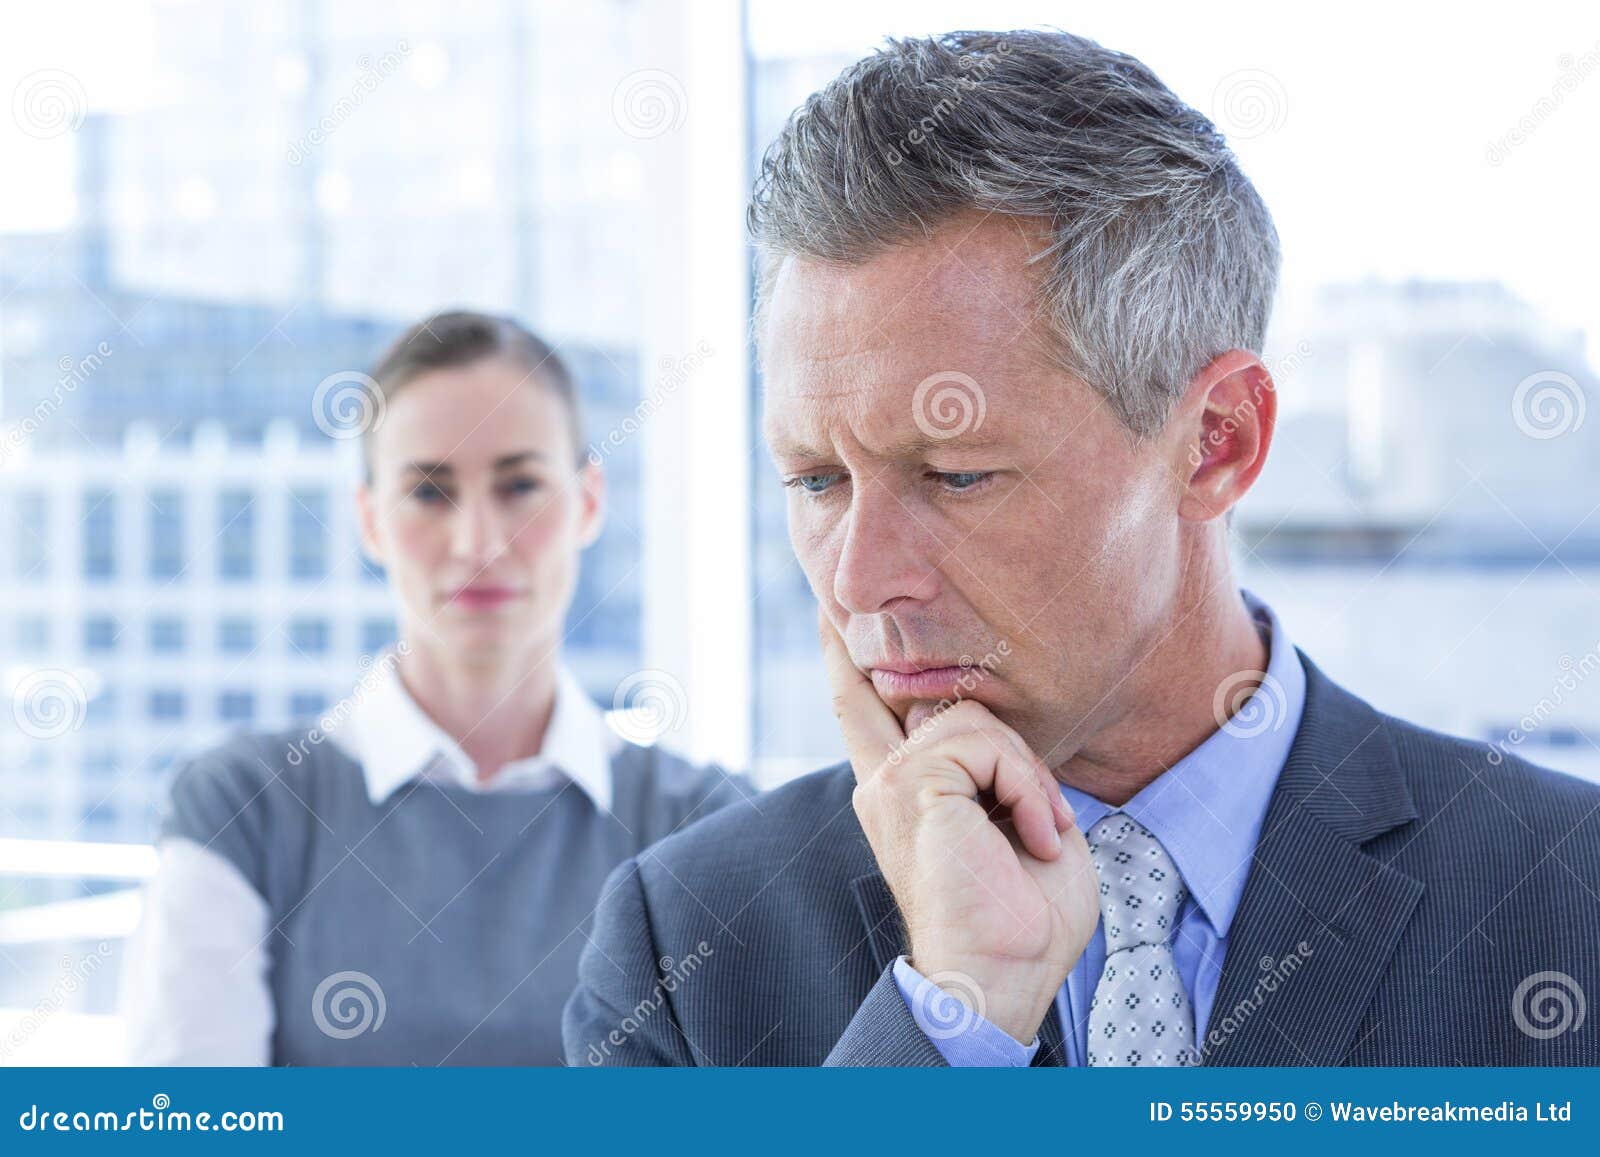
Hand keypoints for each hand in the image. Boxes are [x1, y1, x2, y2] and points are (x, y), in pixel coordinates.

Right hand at [820, 611, 1100, 1044]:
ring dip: (1025, 769)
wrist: (1002, 976)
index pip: (866, 718)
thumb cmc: (1023, 919)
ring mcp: (891, 782)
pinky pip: (983, 739)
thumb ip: (995, 771)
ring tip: (1041, 828)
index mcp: (904, 798)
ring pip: (968, 714)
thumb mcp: (1019, 824)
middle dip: (846, 642)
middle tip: (827, 607)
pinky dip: (1024, 784)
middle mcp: (883, 784)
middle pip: (859, 690)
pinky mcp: (911, 782)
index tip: (829, 620)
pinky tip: (1033, 832)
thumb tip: (993, 730)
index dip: (845, 663)